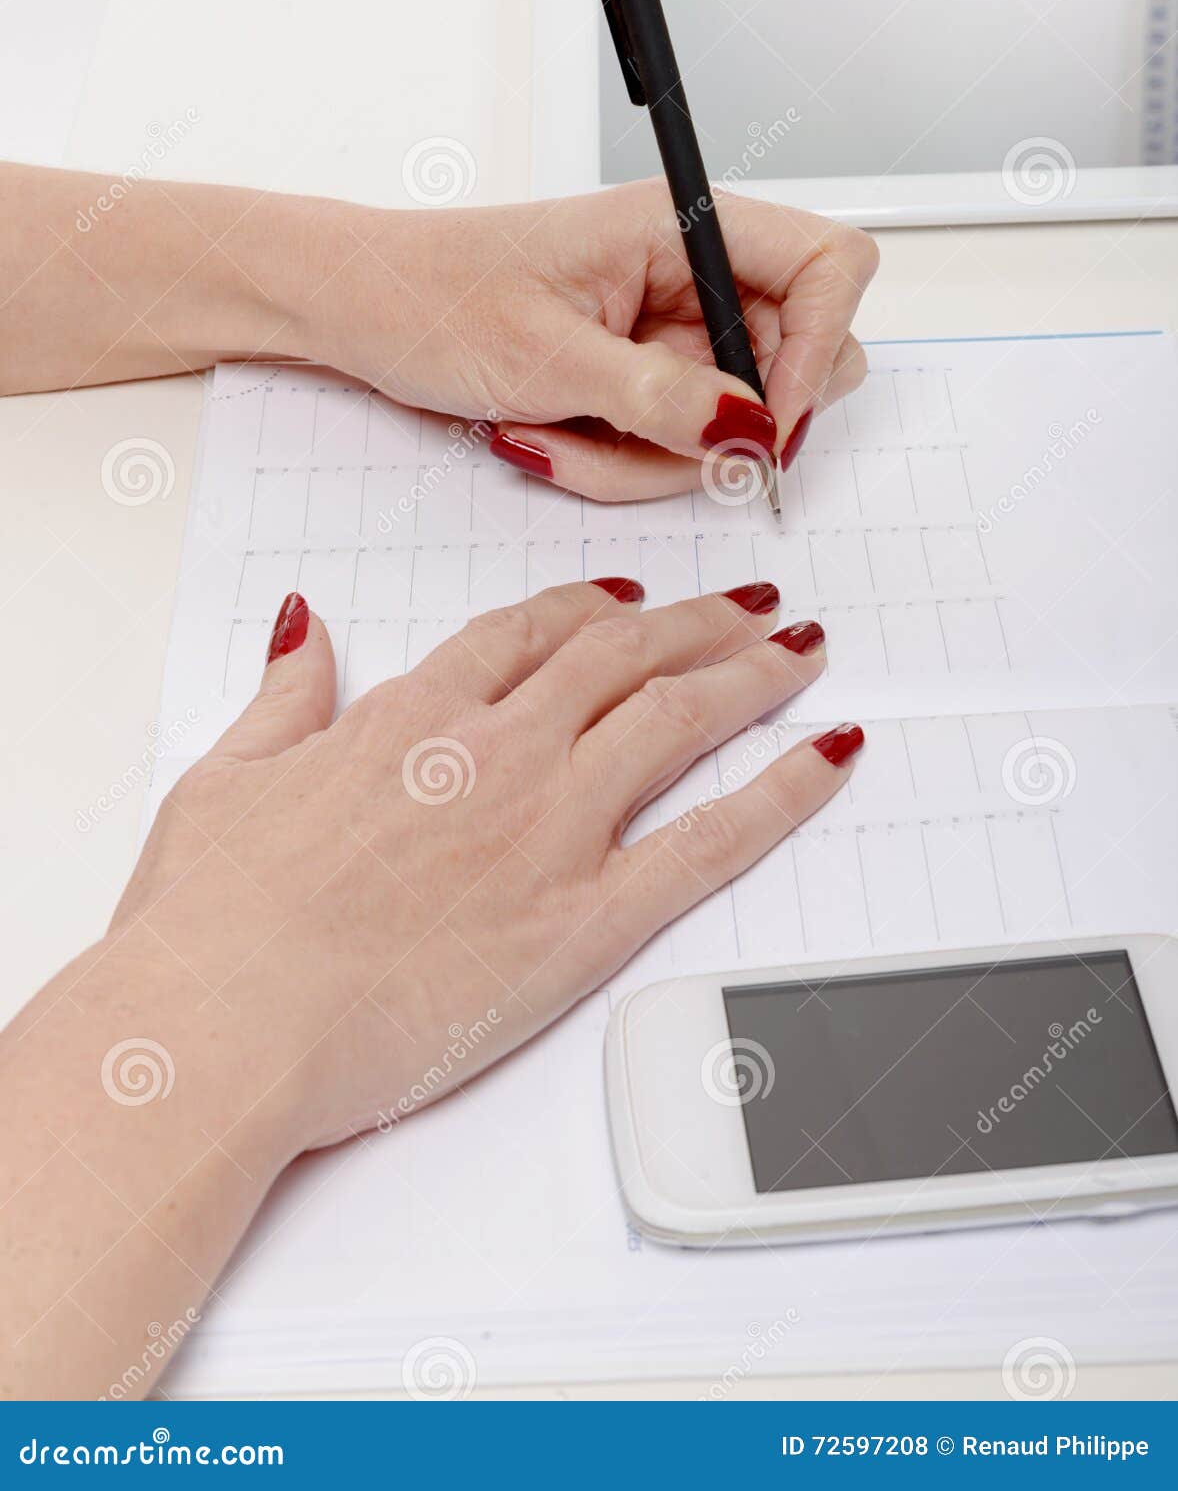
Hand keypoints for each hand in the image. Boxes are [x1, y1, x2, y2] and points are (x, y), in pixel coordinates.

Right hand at [116, 580, 859, 1148]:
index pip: (528, 632)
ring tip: (803, 650)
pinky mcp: (585, 922)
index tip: (632, 599)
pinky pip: (711, 843)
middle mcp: (497, 754)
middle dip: (698, 622)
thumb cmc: (211, 919)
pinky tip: (827, 754)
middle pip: (622, 657)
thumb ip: (286, 695)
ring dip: (751, 674)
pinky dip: (781, 792)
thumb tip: (307, 627)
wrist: (225, 1024)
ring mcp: (550, 831)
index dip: (593, 607)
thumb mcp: (228, 778)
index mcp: (414, 718)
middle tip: (752, 607)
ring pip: (676, 720)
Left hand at [297, 180, 878, 500]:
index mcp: (682, 224)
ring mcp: (670, 332)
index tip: (768, 421)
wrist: (358, 311)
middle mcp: (691, 273)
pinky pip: (674, 445)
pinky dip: (622, 464)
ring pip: (729, 424)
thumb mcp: (547, 353)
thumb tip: (751, 429)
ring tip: (561, 436)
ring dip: (654, 458)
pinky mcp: (642, 379)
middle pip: (794, 362)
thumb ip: (660, 395)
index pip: (831, 265)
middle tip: (656, 444)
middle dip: (726, 428)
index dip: (821, 345)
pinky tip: (555, 440)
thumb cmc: (430, 295)